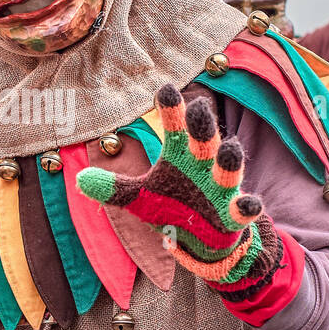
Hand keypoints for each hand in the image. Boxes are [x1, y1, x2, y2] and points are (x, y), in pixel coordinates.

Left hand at [75, 85, 282, 312]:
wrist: (198, 240)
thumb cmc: (170, 207)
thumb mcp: (138, 198)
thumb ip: (113, 188)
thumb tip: (80, 180)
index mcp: (180, 155)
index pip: (174, 128)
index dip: (171, 109)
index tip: (165, 89)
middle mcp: (202, 165)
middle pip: (203, 141)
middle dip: (201, 126)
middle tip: (198, 107)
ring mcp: (220, 189)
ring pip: (227, 169)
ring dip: (229, 159)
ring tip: (230, 147)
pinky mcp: (232, 215)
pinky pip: (243, 209)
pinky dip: (247, 206)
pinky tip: (249, 203)